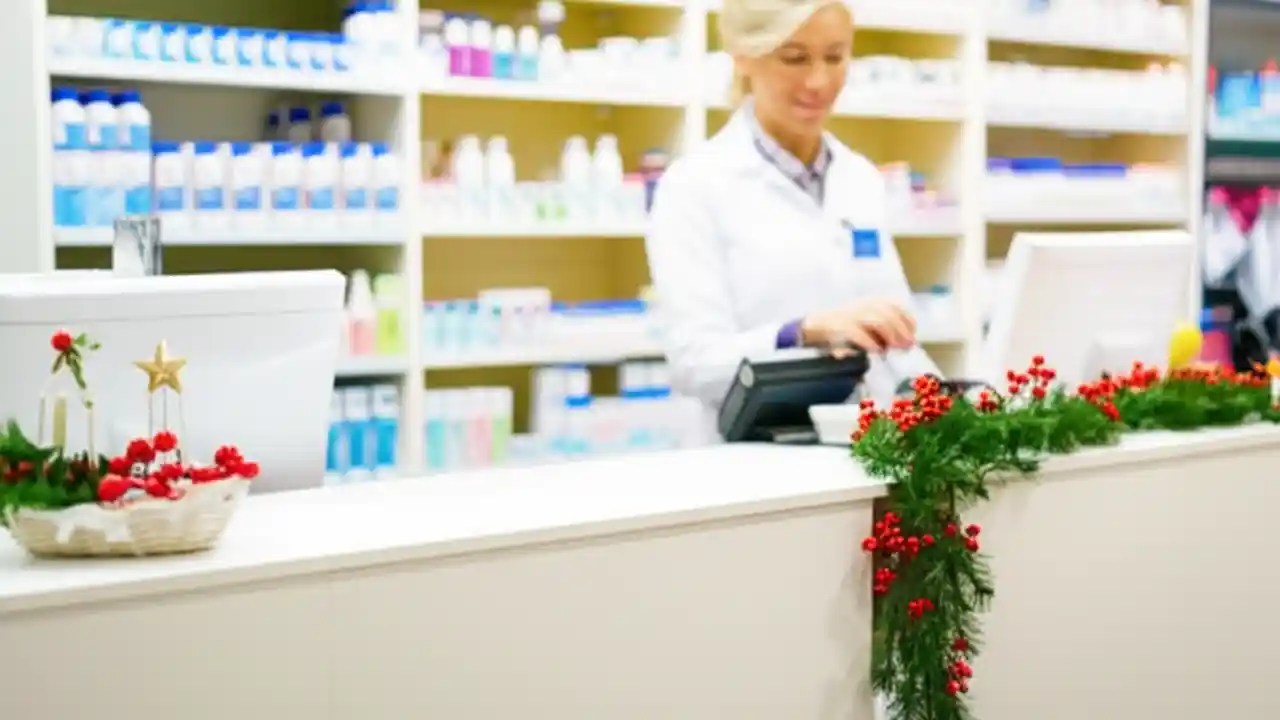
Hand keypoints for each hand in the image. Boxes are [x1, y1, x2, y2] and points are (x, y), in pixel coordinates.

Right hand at [800, 300, 916, 354]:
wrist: (820, 325)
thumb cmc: (849, 326)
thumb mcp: (869, 320)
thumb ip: (887, 327)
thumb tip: (907, 341)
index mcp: (874, 301)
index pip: (897, 307)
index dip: (908, 321)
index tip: (912, 335)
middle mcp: (866, 305)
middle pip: (890, 315)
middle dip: (901, 332)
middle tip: (906, 346)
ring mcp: (854, 315)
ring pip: (879, 321)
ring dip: (890, 336)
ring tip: (893, 348)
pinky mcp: (843, 326)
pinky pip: (860, 333)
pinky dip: (870, 343)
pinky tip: (876, 350)